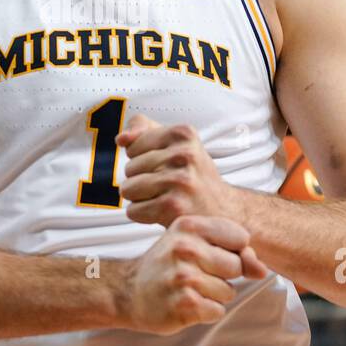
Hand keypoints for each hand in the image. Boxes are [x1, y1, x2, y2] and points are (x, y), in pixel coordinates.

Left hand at [116, 114, 242, 228]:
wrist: (224, 210)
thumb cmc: (192, 175)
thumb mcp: (175, 143)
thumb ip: (143, 129)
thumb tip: (121, 139)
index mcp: (183, 133)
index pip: (132, 146)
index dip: (143, 160)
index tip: (167, 167)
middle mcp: (184, 154)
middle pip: (129, 169)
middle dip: (142, 180)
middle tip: (169, 186)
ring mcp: (180, 180)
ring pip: (127, 189)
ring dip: (140, 199)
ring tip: (165, 198)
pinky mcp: (173, 206)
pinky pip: (133, 210)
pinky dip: (142, 216)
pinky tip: (163, 213)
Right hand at [119, 216, 268, 335]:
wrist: (129, 291)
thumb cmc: (167, 264)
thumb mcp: (194, 244)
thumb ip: (233, 251)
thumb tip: (263, 270)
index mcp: (188, 225)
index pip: (240, 237)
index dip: (233, 250)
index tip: (212, 254)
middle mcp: (185, 248)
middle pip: (236, 266)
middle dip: (223, 275)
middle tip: (197, 274)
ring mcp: (183, 277)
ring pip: (229, 291)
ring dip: (214, 295)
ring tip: (189, 289)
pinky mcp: (184, 304)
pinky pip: (217, 310)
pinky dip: (206, 312)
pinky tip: (186, 303)